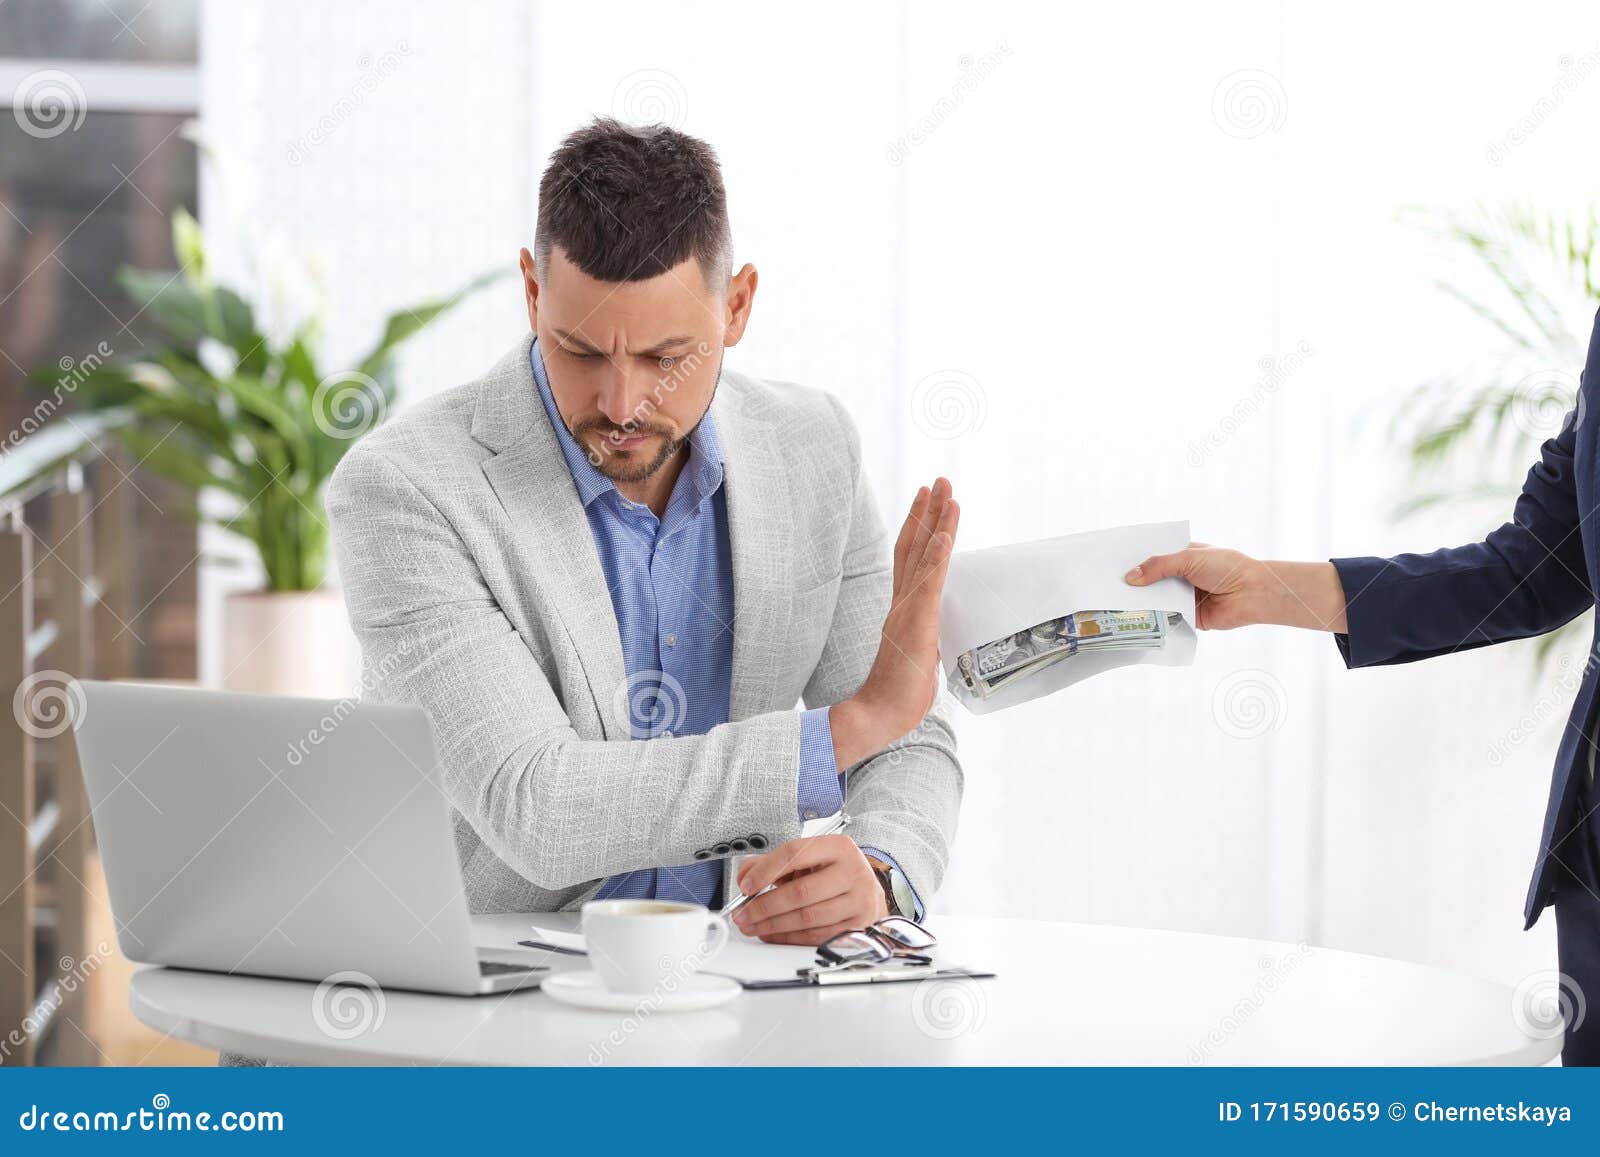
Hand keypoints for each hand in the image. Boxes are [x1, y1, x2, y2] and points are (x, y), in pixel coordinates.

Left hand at [731, 835, 887, 945]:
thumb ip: (772, 862)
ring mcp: (858, 900)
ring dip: (773, 925)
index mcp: (837, 847)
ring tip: (753, 925)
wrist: (867, 891)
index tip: (745, 886)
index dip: (764, 871)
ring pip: (807, 918)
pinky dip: (788, 937)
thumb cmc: (833, 872)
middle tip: (743, 913)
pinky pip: (815, 936)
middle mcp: (852, 871)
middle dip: (764, 906)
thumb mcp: (808, 857)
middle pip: (800, 891)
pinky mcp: (857, 926)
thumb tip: (744, 877)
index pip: (794, 854)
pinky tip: (772, 933)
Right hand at [830, 478, 959, 766]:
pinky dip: (938, 555)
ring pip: (923, 556)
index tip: (927, 501)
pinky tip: (945, 532)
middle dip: (926, 511)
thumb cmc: (898, 694)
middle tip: (938, 480)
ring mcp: (908, 609)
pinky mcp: (917, 621)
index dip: (918, 527)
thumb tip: (935, 638)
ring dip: (936, 522)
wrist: (879, 713)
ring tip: (946, 492)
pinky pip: (930, 582)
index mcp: (902, 608)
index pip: (910, 558)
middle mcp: (902, 601)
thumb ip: (923, 639)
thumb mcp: (918, 657)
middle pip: (914, 546)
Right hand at [1124, 543, 1347, 631]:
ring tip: (1113, 601)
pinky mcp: (1188, 616)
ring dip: (1141, 601)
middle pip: (1151, 579)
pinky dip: (1153, 617)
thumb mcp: (1189, 558)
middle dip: (1134, 582)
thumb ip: (1159, 566)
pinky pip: (1166, 616)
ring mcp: (1184, 596)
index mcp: (1183, 555)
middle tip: (1106, 584)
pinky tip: (1133, 617)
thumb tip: (1130, 578)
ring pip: (1156, 598)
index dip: (1135, 559)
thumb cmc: (1227, 567)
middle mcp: (1181, 576)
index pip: (1153, 555)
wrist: (1253, 593)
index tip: (1112, 562)